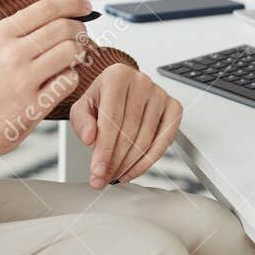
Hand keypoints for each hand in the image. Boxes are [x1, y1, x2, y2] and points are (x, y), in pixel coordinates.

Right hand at [0, 0, 93, 164]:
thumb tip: (55, 16)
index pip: (46, 8)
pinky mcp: (34, 104)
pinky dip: (71, 77)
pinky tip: (61, 80)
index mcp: (0, 34)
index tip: (84, 7)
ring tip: (72, 59)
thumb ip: (17, 32)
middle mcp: (12, 53)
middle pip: (63, 28)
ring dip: (78, 54)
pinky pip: (68, 80)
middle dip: (80, 30)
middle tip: (81, 36)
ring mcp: (24, 79)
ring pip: (70, 52)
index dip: (72, 4)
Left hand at [70, 64, 183, 188]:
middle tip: (103, 178)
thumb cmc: (102, 98)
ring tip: (116, 175)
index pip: (111, 120)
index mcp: (117, 76)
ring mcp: (160, 94)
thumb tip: (89, 138)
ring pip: (146, 139)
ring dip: (130, 163)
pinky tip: (135, 170)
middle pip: (129, 132)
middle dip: (115, 161)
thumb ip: (81, 121)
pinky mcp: (174, 106)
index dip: (104, 150)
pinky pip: (165, 140)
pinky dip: (149, 160)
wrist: (120, 88)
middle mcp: (141, 81)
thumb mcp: (82, 107)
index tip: (97, 171)